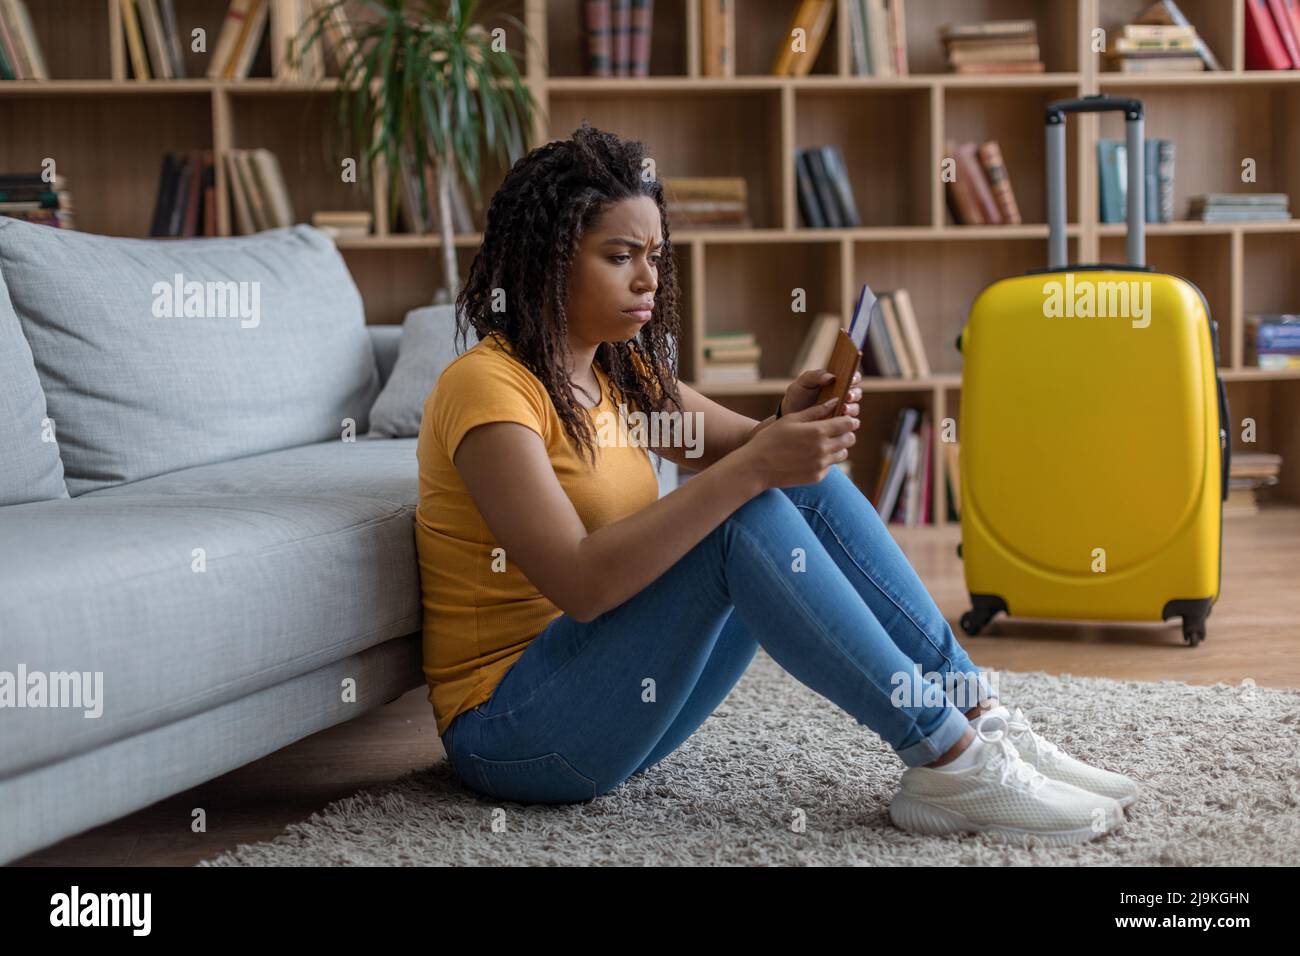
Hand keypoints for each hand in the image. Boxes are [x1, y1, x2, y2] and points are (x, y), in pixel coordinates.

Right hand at [742, 394, 859, 489]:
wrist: (756, 467)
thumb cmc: (770, 439)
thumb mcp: (791, 420)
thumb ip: (815, 411)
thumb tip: (835, 401)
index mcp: (818, 431)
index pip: (848, 423)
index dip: (849, 419)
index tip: (845, 418)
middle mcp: (823, 449)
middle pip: (849, 439)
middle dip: (846, 433)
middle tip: (836, 430)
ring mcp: (821, 465)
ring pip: (843, 453)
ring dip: (837, 447)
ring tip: (822, 443)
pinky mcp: (817, 477)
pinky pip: (830, 466)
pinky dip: (825, 460)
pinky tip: (810, 456)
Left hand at [781, 367, 862, 421]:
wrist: (790, 417)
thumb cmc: (797, 397)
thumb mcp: (803, 383)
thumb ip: (815, 376)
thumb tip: (831, 377)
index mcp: (838, 382)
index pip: (853, 377)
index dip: (854, 378)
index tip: (850, 380)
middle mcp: (843, 396)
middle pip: (857, 393)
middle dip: (854, 395)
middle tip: (848, 396)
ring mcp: (842, 411)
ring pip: (855, 409)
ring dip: (851, 409)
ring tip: (843, 409)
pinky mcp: (840, 425)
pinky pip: (849, 424)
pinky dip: (846, 423)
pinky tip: (839, 421)